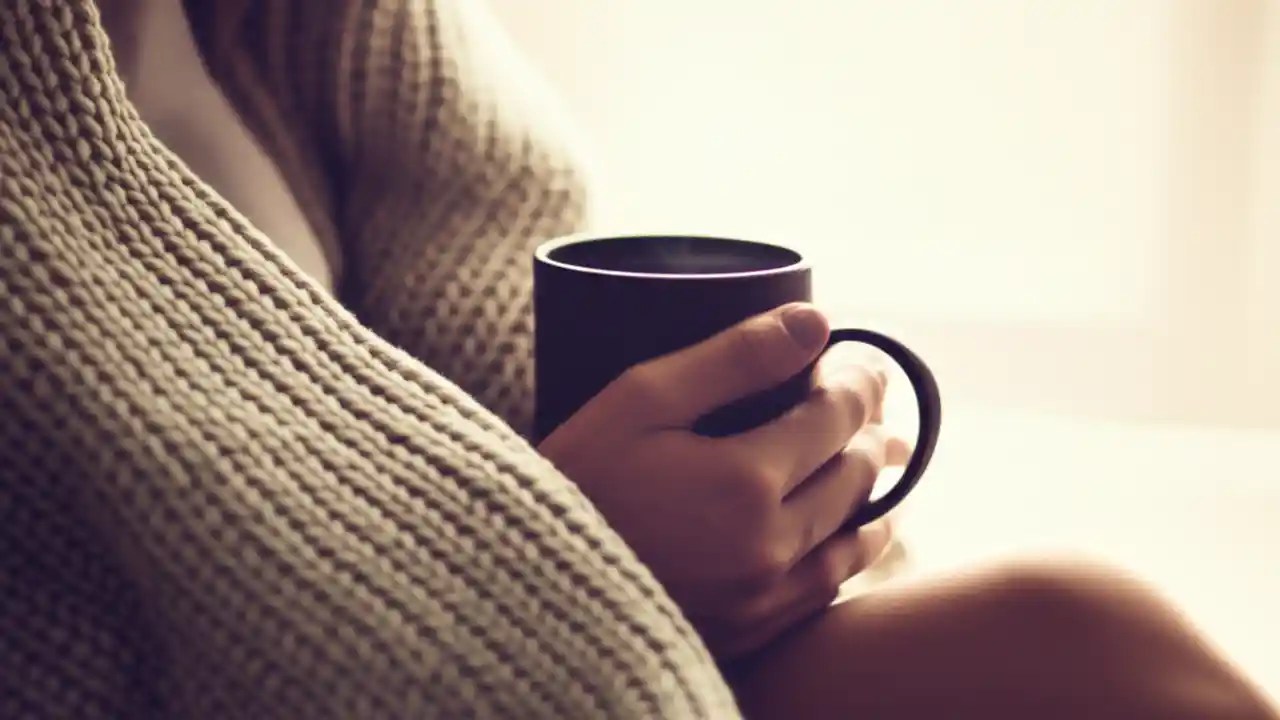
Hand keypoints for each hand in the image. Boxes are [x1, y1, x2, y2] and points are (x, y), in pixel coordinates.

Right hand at [538, 303, 909, 658]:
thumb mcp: (641, 399)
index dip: (858, 383)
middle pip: (853, 476)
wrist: (526, 582)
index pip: (836, 417)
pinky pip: (826, 591)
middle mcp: (768, 546)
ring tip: (886, 460)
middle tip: (872, 403)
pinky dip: (851, 552)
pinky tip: (853, 534)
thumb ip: (733, 357)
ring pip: (852, 539)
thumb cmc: (573, 479)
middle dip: (870, 430)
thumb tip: (816, 322)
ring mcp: (762, 599)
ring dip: (875, 492)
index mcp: (745, 481)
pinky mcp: (748, 633)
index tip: (862, 362)